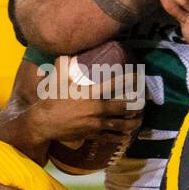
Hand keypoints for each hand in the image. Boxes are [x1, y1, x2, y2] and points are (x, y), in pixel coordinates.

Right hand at [28, 61, 143, 147]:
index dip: (129, 79)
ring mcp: (96, 123)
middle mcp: (97, 108)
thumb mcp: (58, 79)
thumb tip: (67, 52)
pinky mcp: (92, 135)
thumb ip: (64, 64)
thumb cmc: (51, 99)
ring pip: (120, 124)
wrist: (44, 123)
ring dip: (131, 123)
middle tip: (144, 102)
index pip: (115, 84)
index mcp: (91, 93)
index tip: (139, 76)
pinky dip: (119, 137)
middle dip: (136, 105)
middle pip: (123, 107)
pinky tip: (126, 137)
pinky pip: (109, 137)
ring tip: (138, 120)